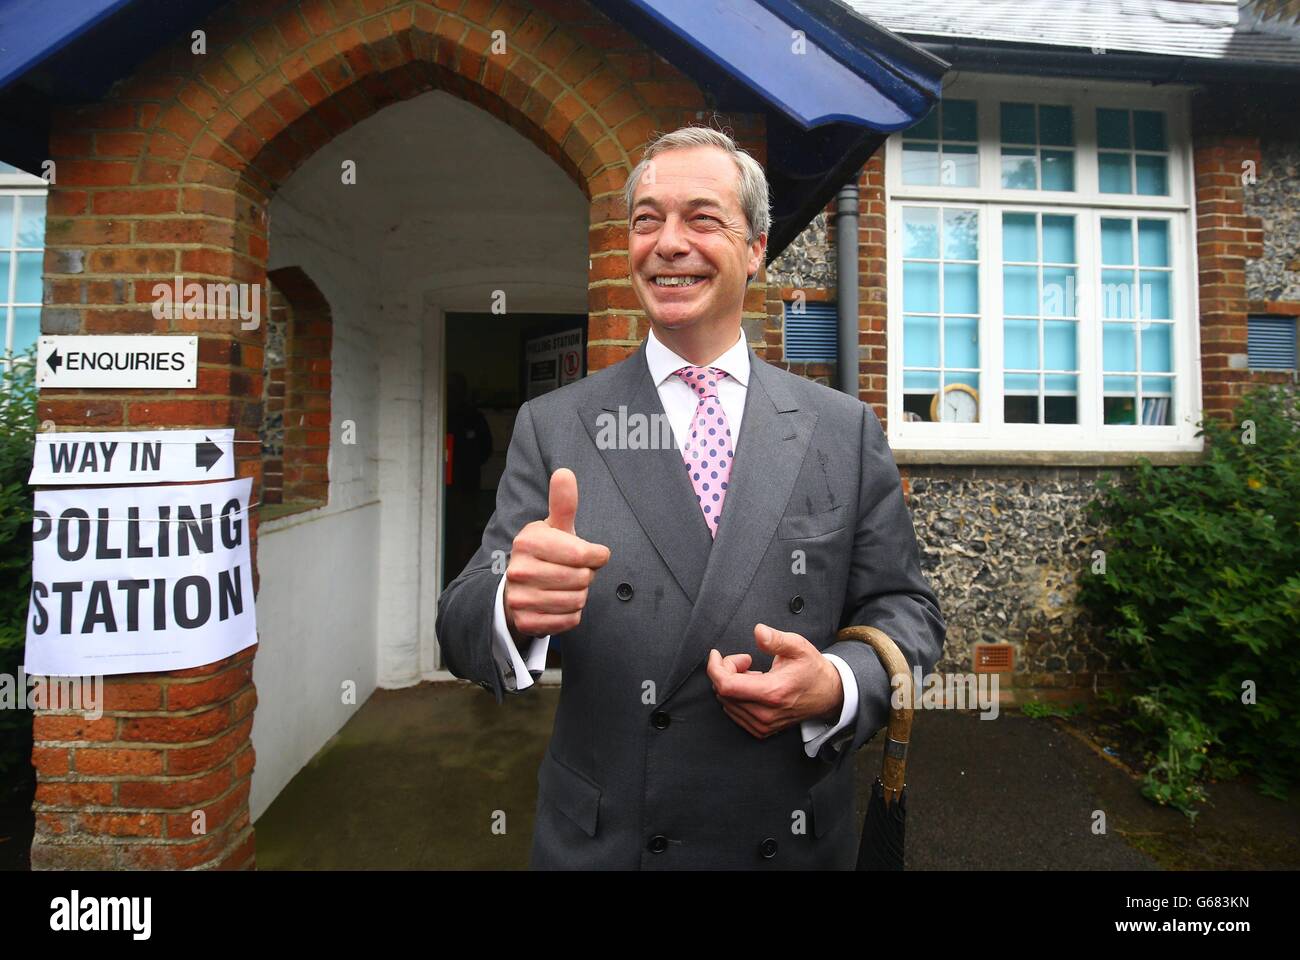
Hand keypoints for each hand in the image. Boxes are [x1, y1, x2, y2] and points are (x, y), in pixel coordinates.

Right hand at [504, 468, 610, 639]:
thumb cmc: (546, 552)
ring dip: (580, 595)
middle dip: (586, 576)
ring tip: (566, 586)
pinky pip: (569, 620)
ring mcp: (520, 598)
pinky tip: (560, 603)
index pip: (582, 554)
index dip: (596, 556)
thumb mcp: (555, 526)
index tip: (593, 554)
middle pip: (582, 579)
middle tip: (575, 571)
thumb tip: (564, 472)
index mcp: (528, 541)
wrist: (519, 587)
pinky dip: (571, 614)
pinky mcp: (526, 621)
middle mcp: (519, 569)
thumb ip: (563, 502)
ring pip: (577, 601)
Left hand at [706, 624, 843, 738]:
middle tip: (745, 661)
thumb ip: (777, 639)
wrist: (829, 695)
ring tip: (752, 673)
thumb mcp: (799, 647)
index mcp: (772, 693)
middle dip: (726, 671)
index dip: (715, 668)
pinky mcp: (761, 730)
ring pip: (726, 704)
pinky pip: (734, 713)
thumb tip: (758, 631)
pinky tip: (752, 687)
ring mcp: (763, 725)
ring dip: (731, 684)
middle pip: (723, 693)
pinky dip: (736, 697)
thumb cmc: (812, 670)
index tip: (716, 654)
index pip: (726, 686)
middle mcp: (765, 714)